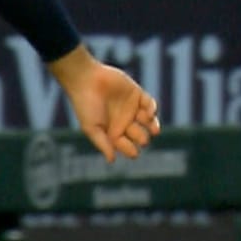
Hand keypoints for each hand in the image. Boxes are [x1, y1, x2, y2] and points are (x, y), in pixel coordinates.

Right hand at [49, 45, 159, 161]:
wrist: (86, 79)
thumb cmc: (85, 105)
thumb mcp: (92, 128)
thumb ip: (103, 143)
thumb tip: (112, 161)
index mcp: (112, 131)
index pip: (125, 145)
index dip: (131, 150)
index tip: (134, 153)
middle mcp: (123, 121)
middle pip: (138, 134)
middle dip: (142, 138)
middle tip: (142, 139)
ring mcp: (131, 107)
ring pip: (147, 120)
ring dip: (153, 125)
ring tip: (155, 131)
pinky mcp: (136, 93)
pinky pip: (149, 103)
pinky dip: (152, 109)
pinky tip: (149, 114)